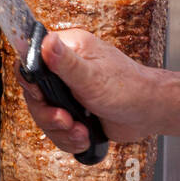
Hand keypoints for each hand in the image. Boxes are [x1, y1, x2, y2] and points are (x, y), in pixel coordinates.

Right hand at [18, 29, 159, 153]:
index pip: (30, 60)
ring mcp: (68, 91)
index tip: (43, 97)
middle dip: (49, 116)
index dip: (31, 84)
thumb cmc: (129, 88)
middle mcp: (64, 68)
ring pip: (45, 115)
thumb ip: (66, 62)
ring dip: (61, 131)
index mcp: (68, 49)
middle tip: (66, 120)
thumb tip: (46, 42)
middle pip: (35, 95)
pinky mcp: (73, 110)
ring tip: (81, 132)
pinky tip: (85, 136)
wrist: (149, 112)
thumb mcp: (92, 76)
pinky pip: (57, 129)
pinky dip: (69, 138)